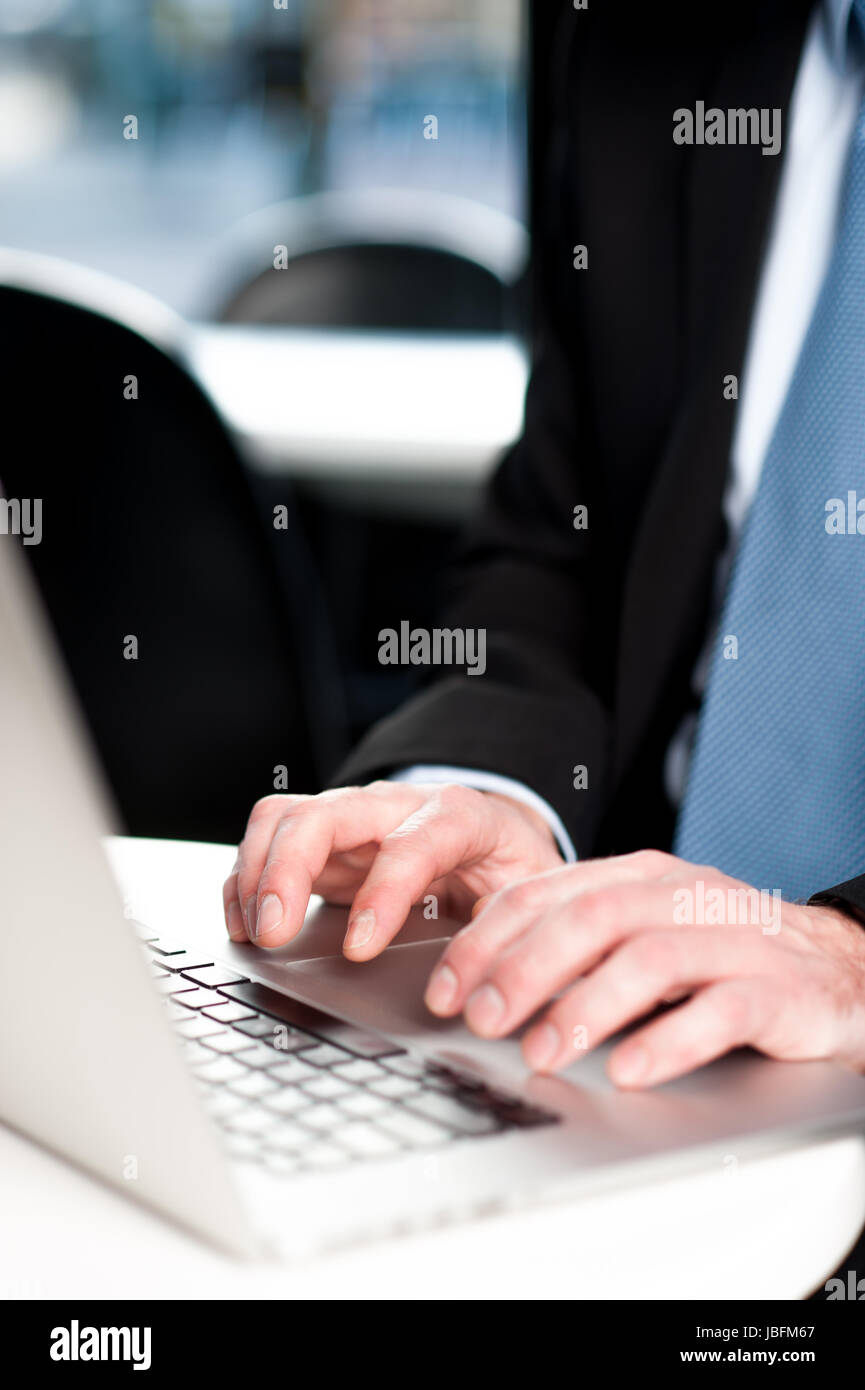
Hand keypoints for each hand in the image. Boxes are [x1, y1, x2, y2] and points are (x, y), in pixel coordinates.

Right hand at [223, 781, 562, 954]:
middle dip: (288, 871)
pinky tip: (245, 924)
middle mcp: (394, 807)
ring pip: (284, 818)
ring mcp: (351, 820)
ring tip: (253, 930)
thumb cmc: (510, 867)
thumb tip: (480, 957)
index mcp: (457, 817)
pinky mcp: (322, 844)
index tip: (359, 948)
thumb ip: (512, 917)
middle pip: (325, 815)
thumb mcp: (532, 890)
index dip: (381, 894)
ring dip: (256, 873)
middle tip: (275, 932)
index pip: (411, 844)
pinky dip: (245, 882)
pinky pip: (268, 843)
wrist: (496, 836)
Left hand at [423, 851, 864, 1087]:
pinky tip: (629, 1069)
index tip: (446, 990)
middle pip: (591, 919)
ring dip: (585, 1006)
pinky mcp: (778, 989)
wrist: (839, 966)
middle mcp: (682, 897)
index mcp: (638, 878)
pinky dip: (669, 1040)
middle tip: (480, 1020)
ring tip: (542, 1051)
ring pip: (651, 959)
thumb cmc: (723, 954)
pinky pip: (721, 1010)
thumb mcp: (643, 932)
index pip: (546, 894)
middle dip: (523, 970)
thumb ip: (577, 944)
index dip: (487, 942)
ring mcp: (732, 939)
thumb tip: (484, 979)